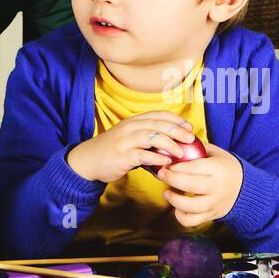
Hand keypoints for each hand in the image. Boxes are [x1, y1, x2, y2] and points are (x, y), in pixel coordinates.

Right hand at [67, 111, 195, 183]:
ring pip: (151, 136)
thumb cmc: (112, 150)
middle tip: (191, 139)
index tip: (189, 127)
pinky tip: (166, 162)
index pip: (158, 114)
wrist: (88, 160)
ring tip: (181, 152)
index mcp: (133, 121)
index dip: (175, 119)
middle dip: (177, 130)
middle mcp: (129, 127)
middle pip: (157, 124)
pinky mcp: (122, 156)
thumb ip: (147, 140)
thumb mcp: (129, 139)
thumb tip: (172, 147)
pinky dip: (156, 158)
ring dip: (169, 143)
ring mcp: (125, 141)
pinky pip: (142, 155)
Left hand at [155, 142, 243, 226]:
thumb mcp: (215, 152)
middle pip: (190, 185)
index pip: (194, 167)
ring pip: (191, 207)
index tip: (166, 163)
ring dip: (174, 200)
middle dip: (171, 179)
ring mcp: (214, 203)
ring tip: (166, 192)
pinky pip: (193, 221)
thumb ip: (196, 148)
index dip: (176, 166)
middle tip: (161, 173)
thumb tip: (172, 140)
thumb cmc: (225, 167)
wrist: (245, 189)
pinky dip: (181, 216)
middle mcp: (216, 187)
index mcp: (217, 169)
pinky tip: (177, 207)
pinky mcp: (211, 215)